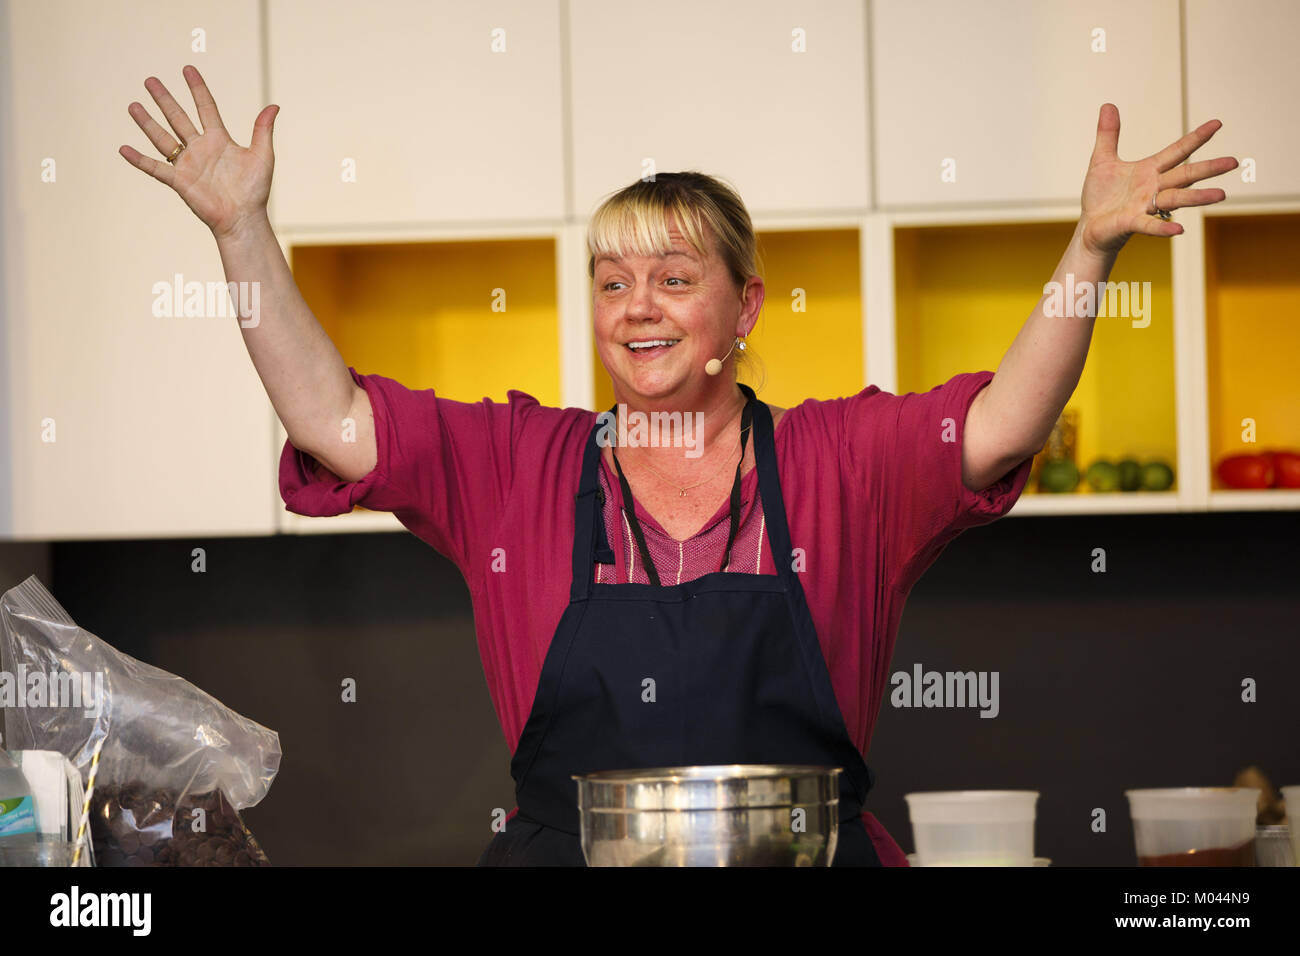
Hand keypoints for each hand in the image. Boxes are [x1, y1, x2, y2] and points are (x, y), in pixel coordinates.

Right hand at [119, 65, 278, 239]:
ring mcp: (188, 164)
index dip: (197, 89)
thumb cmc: (255, 190)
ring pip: (163, 138)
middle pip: (178, 118)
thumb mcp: (263, 156)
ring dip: (147, 122)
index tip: (187, 69)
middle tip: (150, 80)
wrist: (244, 218)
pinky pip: (155, 168)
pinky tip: (123, 148)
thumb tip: (274, 106)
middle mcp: (200, 148)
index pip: (206, 108)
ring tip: (133, 105)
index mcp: (219, 140)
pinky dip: (139, 159)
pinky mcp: (180, 181)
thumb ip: (263, 130)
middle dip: (164, 99)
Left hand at [1079, 103, 1236, 258]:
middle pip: (1185, 175)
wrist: (1089, 227)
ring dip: (1197, 197)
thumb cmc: (1100, 197)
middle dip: (1208, 168)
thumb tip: (1108, 105)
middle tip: (1234, 162)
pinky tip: (1178, 230)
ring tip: (1220, 195)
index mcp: (1149, 170)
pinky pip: (1150, 225)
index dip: (1196, 138)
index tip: (1217, 123)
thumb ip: (1108, 134)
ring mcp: (1145, 206)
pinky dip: (1163, 228)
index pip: (1177, 151)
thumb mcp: (1102, 160)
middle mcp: (1153, 188)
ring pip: (1176, 199)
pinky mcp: (1131, 223)